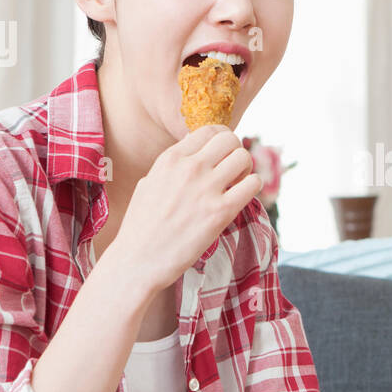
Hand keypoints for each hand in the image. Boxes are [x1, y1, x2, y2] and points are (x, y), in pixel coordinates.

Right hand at [109, 125, 261, 295]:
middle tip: (232, 171)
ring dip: (246, 170)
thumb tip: (195, 159)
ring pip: (244, 157)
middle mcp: (189, 167)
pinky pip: (253, 184)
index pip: (209, 130)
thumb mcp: (150, 183)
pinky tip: (241, 199)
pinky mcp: (220, 212)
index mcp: (170, 158)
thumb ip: (173, 168)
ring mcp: (206, 188)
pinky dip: (252, 188)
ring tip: (237, 186)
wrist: (137, 261)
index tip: (221, 157)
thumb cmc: (141, 227)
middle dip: (236, 152)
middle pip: (231, 139)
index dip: (221, 141)